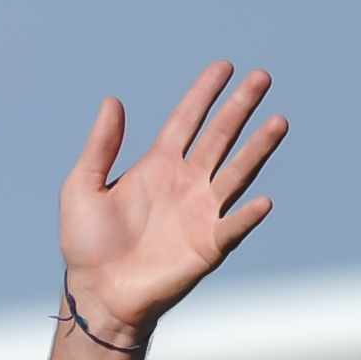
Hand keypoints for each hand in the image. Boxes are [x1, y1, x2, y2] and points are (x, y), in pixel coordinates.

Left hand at [61, 62, 286, 339]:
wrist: (97, 293)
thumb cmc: (86, 244)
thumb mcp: (82, 187)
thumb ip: (100, 146)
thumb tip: (111, 101)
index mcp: (159, 165)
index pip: (187, 119)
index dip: (204, 93)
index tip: (225, 66)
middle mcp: (186, 183)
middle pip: (220, 136)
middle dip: (240, 107)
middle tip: (262, 77)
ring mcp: (201, 212)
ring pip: (236, 172)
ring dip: (257, 149)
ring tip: (278, 121)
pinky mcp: (207, 245)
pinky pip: (233, 227)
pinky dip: (247, 216)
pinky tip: (261, 200)